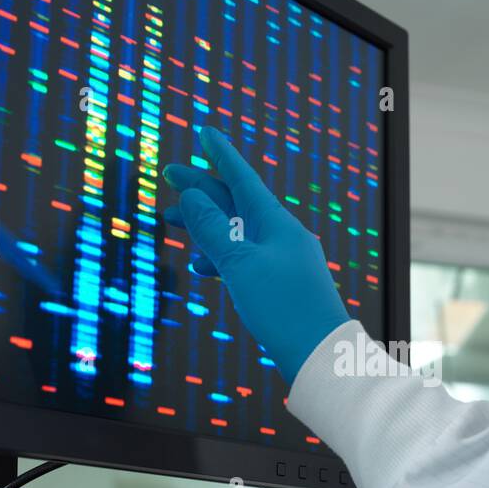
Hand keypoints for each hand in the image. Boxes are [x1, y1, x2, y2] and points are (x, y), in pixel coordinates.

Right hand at [162, 127, 349, 381]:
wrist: (320, 356)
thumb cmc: (283, 308)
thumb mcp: (239, 264)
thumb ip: (212, 228)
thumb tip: (192, 195)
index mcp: (276, 223)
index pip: (243, 178)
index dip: (220, 154)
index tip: (203, 131)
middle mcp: (282, 235)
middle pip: (236, 203)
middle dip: (201, 190)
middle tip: (167, 176)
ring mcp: (283, 260)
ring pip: (237, 233)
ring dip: (204, 226)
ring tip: (171, 224)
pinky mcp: (281, 285)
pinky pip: (245, 260)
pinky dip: (220, 257)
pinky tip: (200, 267)